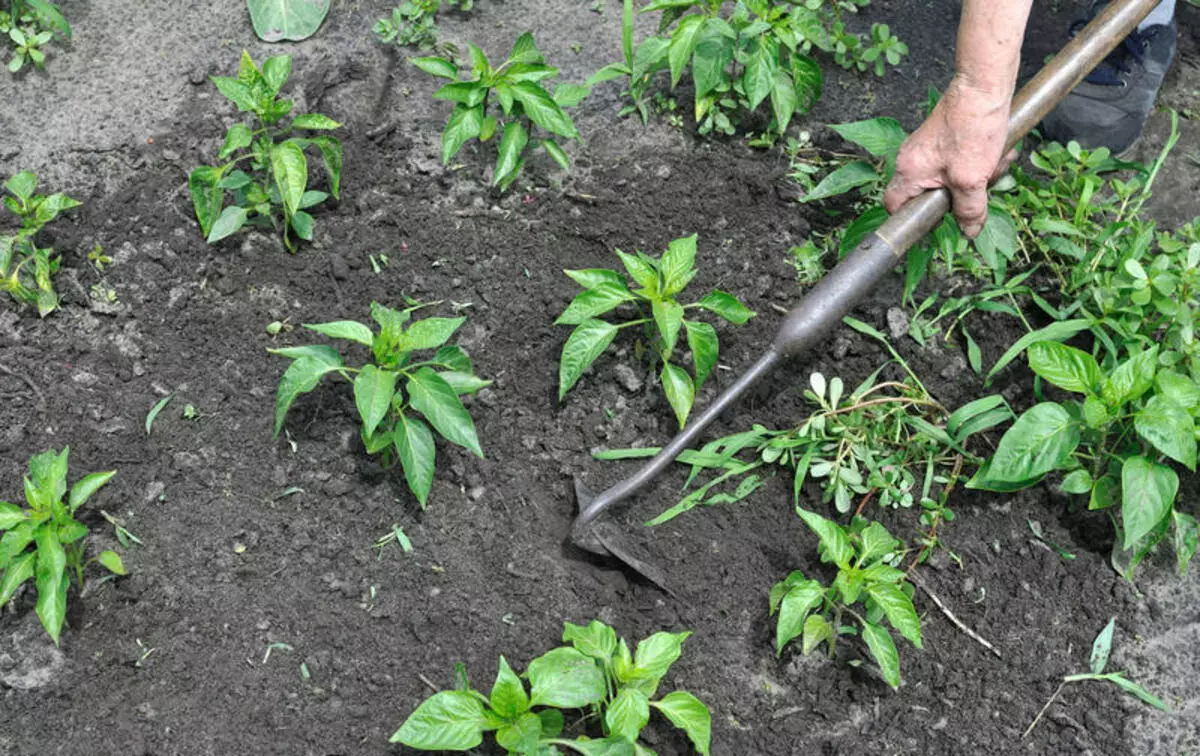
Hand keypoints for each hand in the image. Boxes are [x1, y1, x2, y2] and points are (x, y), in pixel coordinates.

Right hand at [883, 75, 1016, 237]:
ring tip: (994, 164)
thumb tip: (968, 231)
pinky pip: (957, 162)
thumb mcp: (972, 178)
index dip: (913, 218)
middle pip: (928, 194)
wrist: (984, 86)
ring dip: (975, 177)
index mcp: (909, 171)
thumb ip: (969, 210)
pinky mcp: (943, 138)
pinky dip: (977, 162)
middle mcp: (911, 159)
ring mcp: (927, 148)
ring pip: (948, 178)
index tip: (937, 220)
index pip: (895, 205)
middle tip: (980, 187)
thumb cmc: (972, 126)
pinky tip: (996, 153)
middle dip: (959, 195)